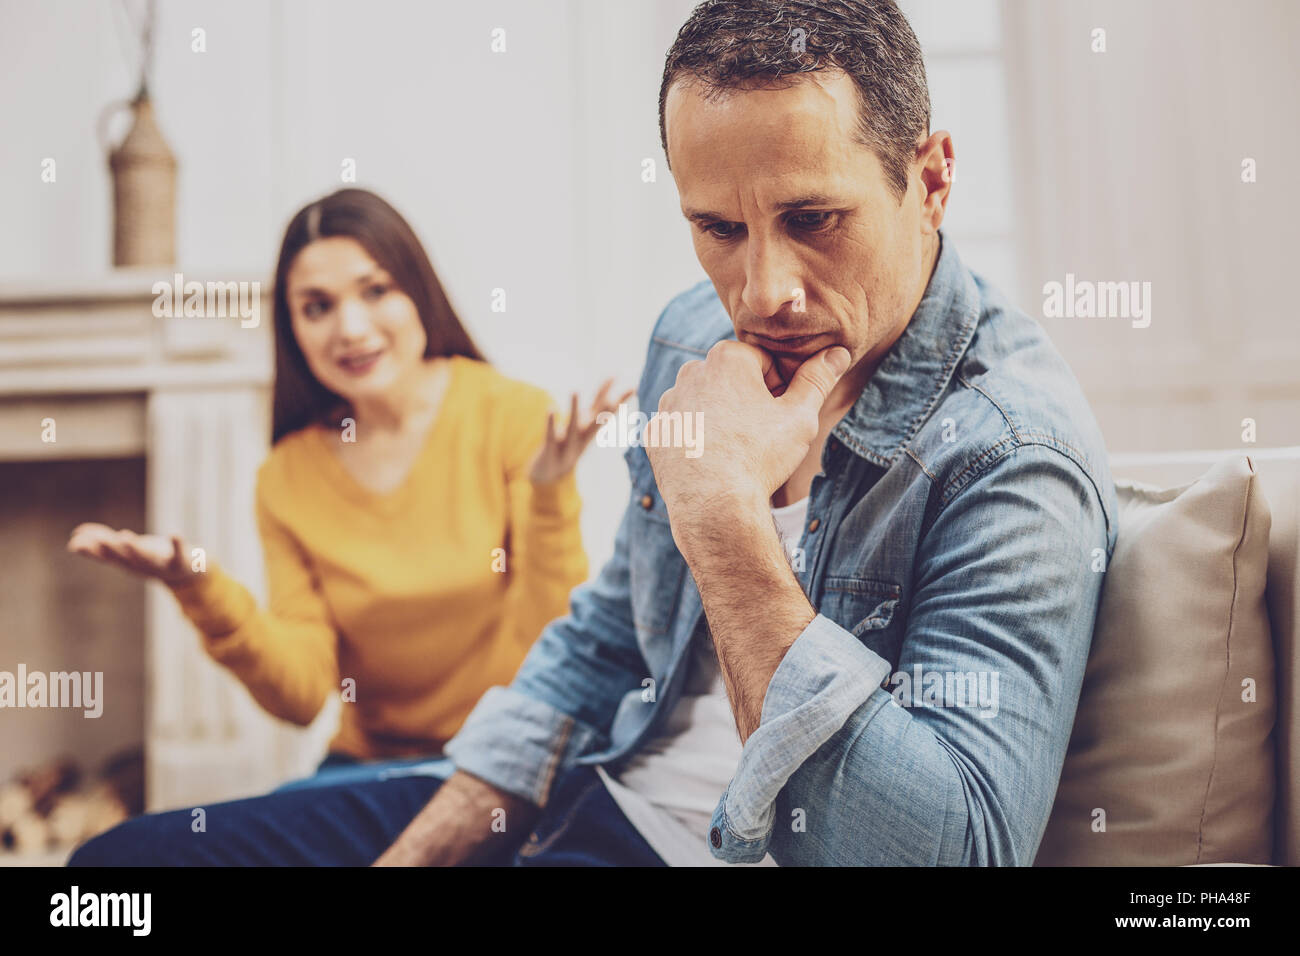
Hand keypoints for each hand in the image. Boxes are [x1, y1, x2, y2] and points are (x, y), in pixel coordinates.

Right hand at [66, 523, 192, 586]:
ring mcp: (162, 565)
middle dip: (111, 548)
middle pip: (124, 557)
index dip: (92, 550)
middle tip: (99, 539)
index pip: (106, 556)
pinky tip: (175, 533)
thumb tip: (76, 534)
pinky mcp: (182, 562)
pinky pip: (179, 554)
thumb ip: (103, 541)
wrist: (188, 574)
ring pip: (147, 558)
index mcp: (127, 562)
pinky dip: (178, 545)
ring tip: (125, 536)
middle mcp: (141, 565)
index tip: (74, 544)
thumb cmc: (152, 558)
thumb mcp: (127, 550)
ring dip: (136, 548)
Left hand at [527, 378, 633, 484]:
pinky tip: (551, 409)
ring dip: (574, 409)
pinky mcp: (550, 450)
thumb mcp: (582, 431)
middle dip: (605, 409)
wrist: (549, 476)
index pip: (606, 412)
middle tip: (615, 397)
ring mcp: (566, 445)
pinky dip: (551, 423)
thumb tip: (609, 400)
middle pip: (595, 421)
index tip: (634, 387)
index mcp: (589, 430)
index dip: (618, 399)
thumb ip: (594, 414)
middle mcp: (581, 437)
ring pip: (572, 426)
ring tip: (575, 390)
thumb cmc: (567, 448)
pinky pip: (550, 436)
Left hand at [645, 342, 850, 535]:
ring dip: (719, 417)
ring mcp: (668, 403)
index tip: (778, 415)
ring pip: (704, 403)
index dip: (778, 389)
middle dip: (746, 400)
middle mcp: (690, 372)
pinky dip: (695, 440)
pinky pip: (682, 429)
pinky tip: (710, 461)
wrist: (714, 505)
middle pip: (730, 380)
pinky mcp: (656, 432)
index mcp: (726, 357)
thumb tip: (837, 352)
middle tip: (759, 435)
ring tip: (735, 450)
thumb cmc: (760, 456)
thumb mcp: (800, 416)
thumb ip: (817, 380)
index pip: (763, 363)